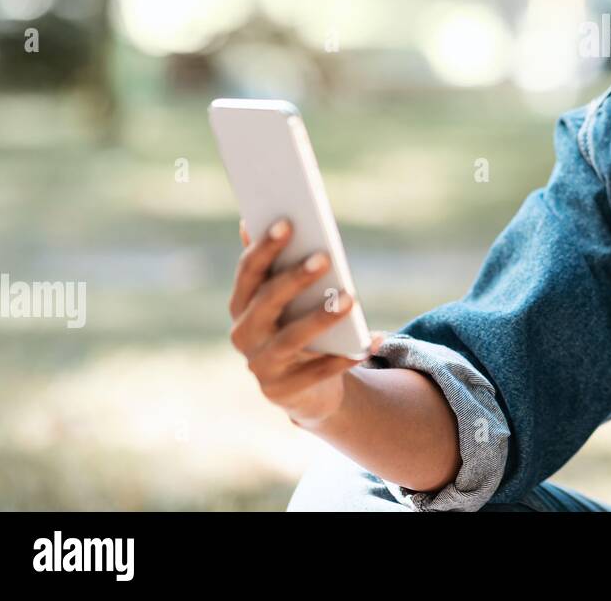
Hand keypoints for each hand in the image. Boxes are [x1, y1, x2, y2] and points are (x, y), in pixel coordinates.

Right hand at [228, 219, 385, 426]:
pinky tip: (368, 343)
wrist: (303, 388)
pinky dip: (342, 359)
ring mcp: (262, 366)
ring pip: (290, 339)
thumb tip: (252, 220)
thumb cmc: (296, 325)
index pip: (249, 272)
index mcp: (242, 305)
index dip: (265, 248)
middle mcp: (244, 335)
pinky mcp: (284, 392)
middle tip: (324, 257)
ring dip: (320, 318)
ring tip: (350, 299)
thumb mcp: (286, 298)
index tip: (288, 222)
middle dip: (294, 278)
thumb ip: (274, 264)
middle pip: (267, 302)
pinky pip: (317, 373)